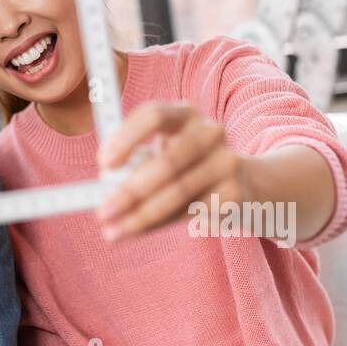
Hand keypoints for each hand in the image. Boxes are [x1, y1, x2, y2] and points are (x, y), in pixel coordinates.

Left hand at [95, 101, 250, 240]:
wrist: (244, 182)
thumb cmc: (186, 164)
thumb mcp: (163, 151)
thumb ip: (136, 162)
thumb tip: (104, 185)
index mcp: (186, 113)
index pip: (154, 115)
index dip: (127, 137)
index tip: (103, 163)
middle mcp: (210, 132)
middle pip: (167, 162)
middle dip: (130, 192)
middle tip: (102, 213)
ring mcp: (226, 162)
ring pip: (177, 194)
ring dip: (140, 217)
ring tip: (113, 231)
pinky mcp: (234, 194)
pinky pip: (189, 213)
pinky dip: (158, 225)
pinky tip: (137, 231)